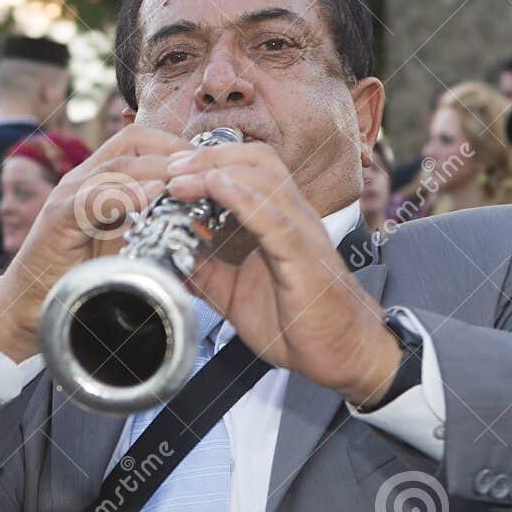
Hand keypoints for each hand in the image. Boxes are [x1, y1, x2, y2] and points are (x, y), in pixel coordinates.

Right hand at [0, 125, 186, 360]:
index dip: (175, 145)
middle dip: (173, 151)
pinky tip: (150, 199)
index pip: (138, 141)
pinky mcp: (56, 220)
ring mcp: (67, 196)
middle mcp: (81, 180)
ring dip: (157, 170)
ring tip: (188, 181)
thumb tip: (194, 219)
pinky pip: (92, 198)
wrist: (30, 307)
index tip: (207, 163)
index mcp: (98, 181)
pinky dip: (124, 196)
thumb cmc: (78, 279)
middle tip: (206, 171)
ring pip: (117, 165)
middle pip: (131, 142)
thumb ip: (148, 225)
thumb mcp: (121, 245)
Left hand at [164, 141, 402, 406]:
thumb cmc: (299, 323)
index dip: (208, 161)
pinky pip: (276, 221)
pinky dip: (246, 200)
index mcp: (278, 221)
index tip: (169, 169)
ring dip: (217, 171)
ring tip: (180, 178)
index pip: (247, 169)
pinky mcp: (305, 259)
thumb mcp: (235, 295)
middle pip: (255, 161)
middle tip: (169, 168)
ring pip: (265, 180)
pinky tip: (220, 189)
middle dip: (207, 157)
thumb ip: (206, 272)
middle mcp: (293, 217)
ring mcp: (302, 234)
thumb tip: (168, 259)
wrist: (343, 355)